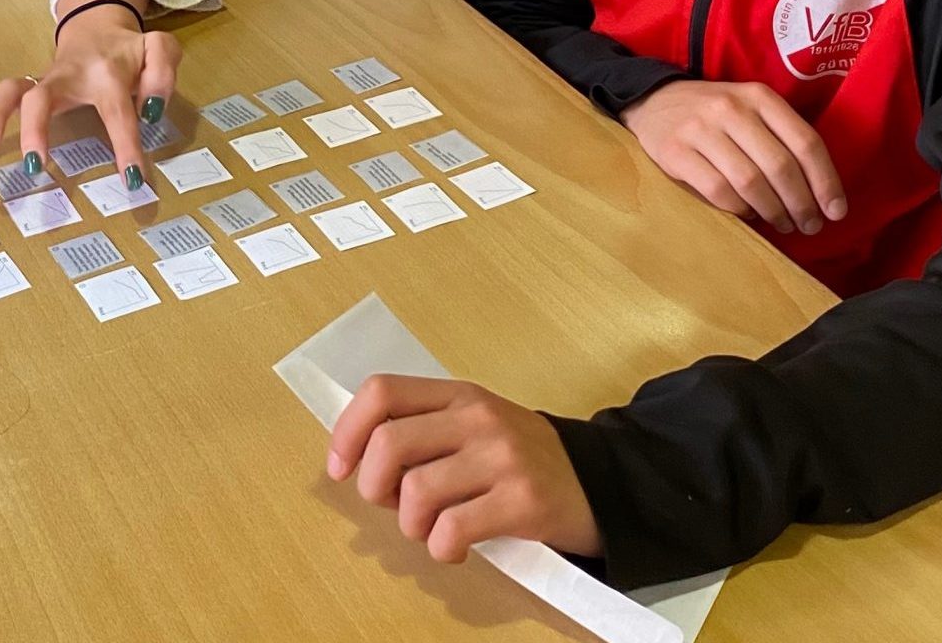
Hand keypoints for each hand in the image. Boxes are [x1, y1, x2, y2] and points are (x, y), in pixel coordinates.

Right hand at [0, 0, 178, 184]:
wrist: (101, 26)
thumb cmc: (131, 51)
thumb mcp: (159, 51)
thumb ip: (162, 74)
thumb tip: (149, 110)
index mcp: (105, 74)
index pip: (117, 112)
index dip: (125, 146)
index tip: (131, 181)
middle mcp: (66, 77)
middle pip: (40, 95)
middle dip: (33, 129)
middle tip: (34, 165)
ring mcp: (42, 80)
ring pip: (8, 89)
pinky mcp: (27, 86)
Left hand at [327, 375, 600, 562]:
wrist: (601, 482)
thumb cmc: (522, 457)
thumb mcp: (473, 426)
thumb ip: (424, 431)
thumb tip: (359, 458)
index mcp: (457, 395)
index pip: (382, 392)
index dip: (348, 431)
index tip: (339, 467)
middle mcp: (476, 418)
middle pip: (389, 444)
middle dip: (374, 487)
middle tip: (390, 506)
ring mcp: (500, 457)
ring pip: (416, 492)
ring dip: (411, 525)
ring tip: (431, 530)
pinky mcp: (522, 501)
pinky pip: (453, 529)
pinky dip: (442, 549)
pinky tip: (455, 548)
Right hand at [622, 79, 846, 236]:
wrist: (653, 101)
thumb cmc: (715, 114)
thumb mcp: (751, 109)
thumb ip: (782, 138)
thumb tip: (820, 193)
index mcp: (759, 96)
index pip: (805, 142)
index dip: (826, 182)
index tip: (836, 212)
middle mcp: (731, 108)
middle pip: (780, 166)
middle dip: (801, 204)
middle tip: (808, 226)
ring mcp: (700, 129)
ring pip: (750, 182)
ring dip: (773, 212)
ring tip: (781, 223)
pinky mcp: (675, 151)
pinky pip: (718, 190)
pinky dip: (739, 209)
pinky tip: (747, 213)